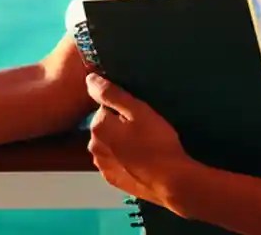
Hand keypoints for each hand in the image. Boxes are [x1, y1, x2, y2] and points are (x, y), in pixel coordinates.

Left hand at [86, 73, 198, 210]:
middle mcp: (94, 146)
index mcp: (98, 126)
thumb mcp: (138, 110)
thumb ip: (111, 93)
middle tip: (146, 130)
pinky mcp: (112, 179)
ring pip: (110, 143)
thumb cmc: (157, 142)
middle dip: (121, 124)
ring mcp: (102, 165)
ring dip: (121, 142)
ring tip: (145, 145)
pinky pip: (115, 161)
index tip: (141, 115)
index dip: (125, 108)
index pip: (106, 106)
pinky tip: (142, 160)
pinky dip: (124, 158)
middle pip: (106, 125)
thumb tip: (89, 79)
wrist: (171, 181)